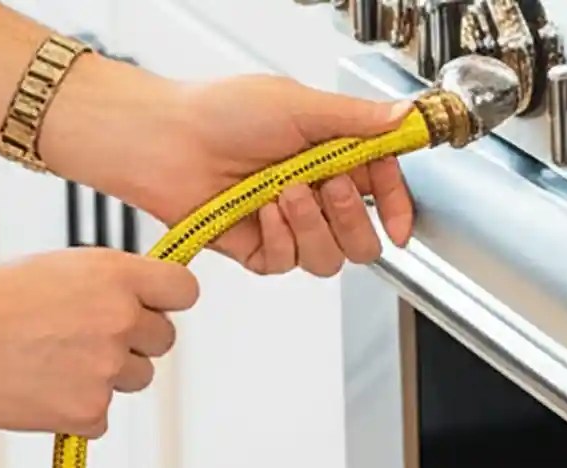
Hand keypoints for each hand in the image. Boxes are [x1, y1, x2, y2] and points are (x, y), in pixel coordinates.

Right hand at [0, 247, 199, 437]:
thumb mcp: (67, 268)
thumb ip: (118, 284)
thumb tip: (154, 301)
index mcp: (117, 276)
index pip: (185, 290)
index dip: (169, 299)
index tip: (156, 305)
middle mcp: (120, 320)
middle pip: (164, 340)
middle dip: (136, 341)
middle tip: (88, 336)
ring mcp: (106, 368)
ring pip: (138, 378)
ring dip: (109, 374)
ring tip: (57, 359)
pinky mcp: (88, 411)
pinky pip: (103, 415)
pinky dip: (78, 409)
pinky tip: (43, 387)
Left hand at [146, 75, 416, 276]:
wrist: (164, 139)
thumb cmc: (220, 112)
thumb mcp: (299, 105)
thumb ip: (357, 118)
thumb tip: (402, 116)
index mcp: (333, 158)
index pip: (383, 194)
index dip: (396, 211)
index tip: (397, 222)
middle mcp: (316, 195)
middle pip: (363, 240)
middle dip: (351, 218)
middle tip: (327, 186)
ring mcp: (290, 225)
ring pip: (330, 258)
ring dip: (312, 227)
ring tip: (284, 194)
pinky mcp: (261, 248)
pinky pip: (288, 262)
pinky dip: (278, 237)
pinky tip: (259, 211)